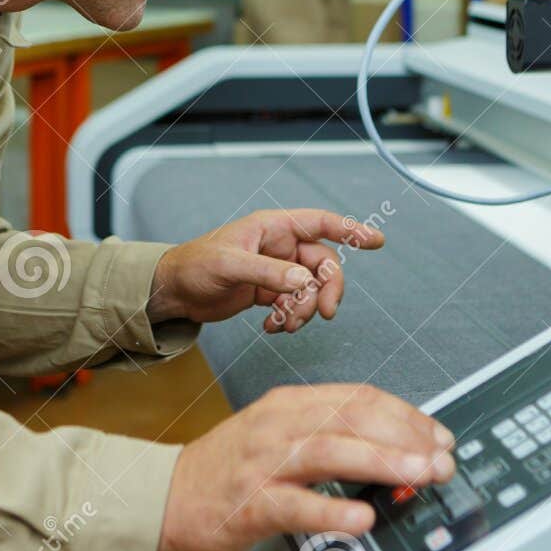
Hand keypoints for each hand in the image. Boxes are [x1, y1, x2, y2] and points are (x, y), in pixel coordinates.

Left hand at [146, 209, 383, 331]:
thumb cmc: (194, 266)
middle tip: (324, 315)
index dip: (350, 229)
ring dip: (304, 310)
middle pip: (322, 265)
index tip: (376, 240)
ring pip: (310, 289)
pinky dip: (288, 318)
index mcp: (272, 228)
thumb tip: (304, 282)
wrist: (174, 292)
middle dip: (326, 290)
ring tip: (282, 324)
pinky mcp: (269, 292)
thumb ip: (268, 273)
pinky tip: (270, 327)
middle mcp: (279, 246)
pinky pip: (294, 305)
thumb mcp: (229, 266)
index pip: (320, 223)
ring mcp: (276, 270)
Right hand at [158, 384, 455, 550]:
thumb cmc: (226, 471)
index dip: (406, 415)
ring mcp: (262, 462)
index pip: (359, 397)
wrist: (164, 497)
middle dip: (405, 435)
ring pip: (328, 450)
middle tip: (442, 458)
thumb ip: (331, 439)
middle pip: (351, 416)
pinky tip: (362, 520)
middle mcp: (278, 425)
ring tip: (418, 475)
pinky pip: (295, 505)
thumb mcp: (279, 438)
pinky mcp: (249, 503)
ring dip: (381, 460)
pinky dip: (332, 512)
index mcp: (290, 404)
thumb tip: (394, 452)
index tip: (438, 436)